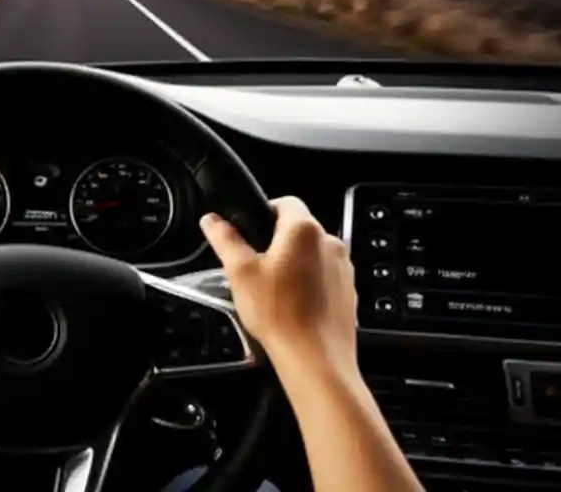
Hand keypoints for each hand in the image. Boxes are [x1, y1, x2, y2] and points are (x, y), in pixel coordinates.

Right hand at [200, 197, 356, 375]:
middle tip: (255, 269)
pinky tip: (292, 306)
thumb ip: (225, 240)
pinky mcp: (349, 290)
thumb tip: (212, 221)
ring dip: (293, 265)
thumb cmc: (280, 315)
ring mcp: (344, 267)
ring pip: (311, 254)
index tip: (250, 232)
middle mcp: (330, 243)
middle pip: (298, 230)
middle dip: (276, 244)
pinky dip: (309, 285)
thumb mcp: (240, 273)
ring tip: (273, 292)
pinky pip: (324, 277)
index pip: (284, 201)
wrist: (316, 358)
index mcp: (304, 230)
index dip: (263, 212)